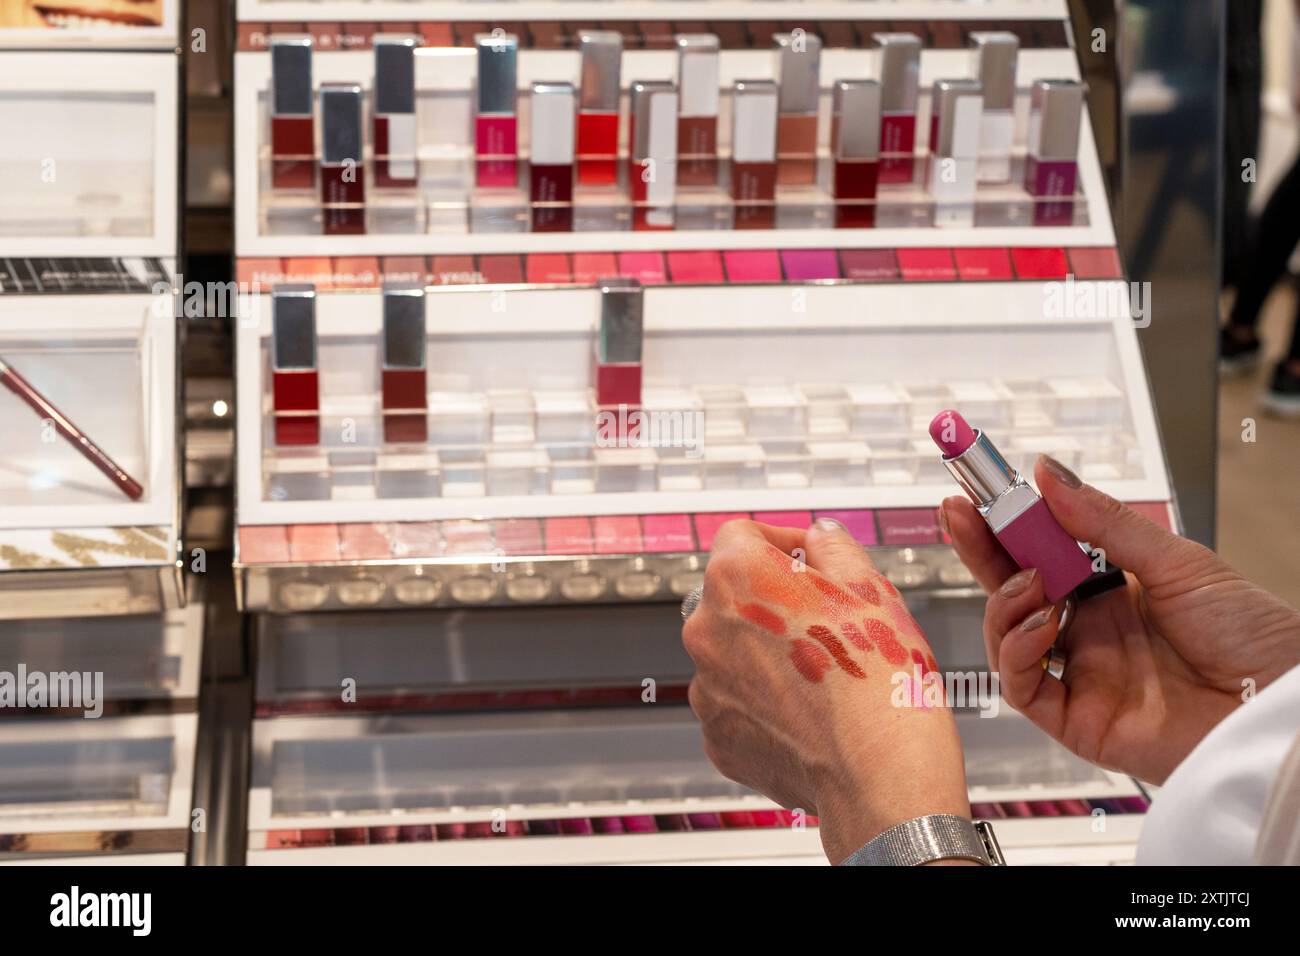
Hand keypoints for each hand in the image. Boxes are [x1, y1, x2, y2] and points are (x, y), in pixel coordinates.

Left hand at [682, 518, 970, 862]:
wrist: (880, 780)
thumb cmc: (879, 687)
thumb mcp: (872, 588)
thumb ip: (835, 548)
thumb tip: (819, 539)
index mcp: (738, 579)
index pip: (742, 534)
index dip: (783, 541)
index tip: (808, 558)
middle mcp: (707, 630)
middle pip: (736, 597)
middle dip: (777, 604)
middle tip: (830, 622)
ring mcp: (707, 688)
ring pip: (736, 653)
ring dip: (770, 656)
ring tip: (824, 677)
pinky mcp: (717, 737)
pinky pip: (738, 705)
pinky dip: (767, 705)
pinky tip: (810, 714)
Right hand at [943, 455, 1299, 783]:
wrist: (1283, 704)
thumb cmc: (1252, 637)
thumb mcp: (1177, 562)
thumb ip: (1104, 522)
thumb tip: (1047, 474)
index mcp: (1113, 594)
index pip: (1039, 555)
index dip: (1004, 526)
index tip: (977, 490)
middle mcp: (1090, 635)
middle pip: (1011, 592)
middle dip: (980, 552)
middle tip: (958, 515)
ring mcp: (1083, 677)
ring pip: (1006, 640)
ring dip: (1003, 604)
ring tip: (1032, 581)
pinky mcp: (1079, 721)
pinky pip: (1023, 689)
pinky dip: (1018, 651)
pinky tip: (1042, 623)